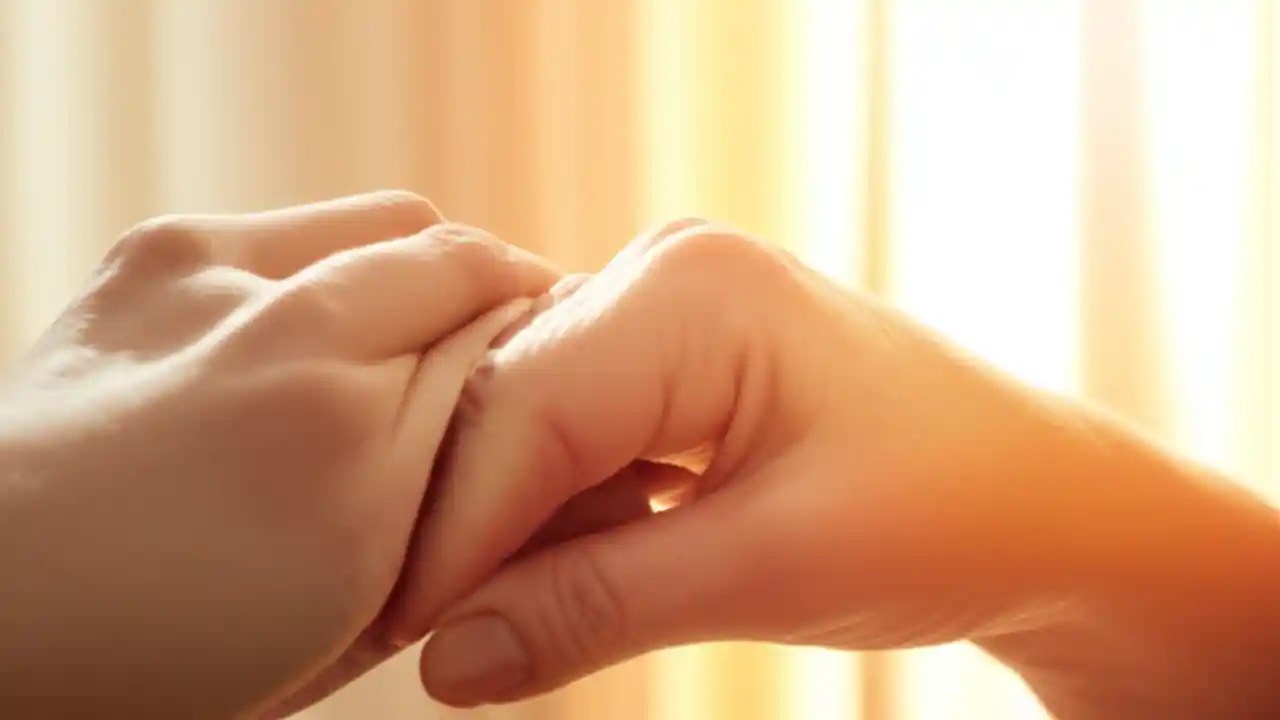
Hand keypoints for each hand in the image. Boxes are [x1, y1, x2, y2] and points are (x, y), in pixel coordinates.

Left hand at [0, 192, 556, 717]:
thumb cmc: (164, 650)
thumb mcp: (355, 616)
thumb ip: (460, 501)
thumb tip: (545, 420)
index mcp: (341, 445)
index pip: (515, 347)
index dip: (556, 355)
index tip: (571, 381)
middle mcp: (283, 334)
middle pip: (467, 265)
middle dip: (501, 310)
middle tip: (507, 369)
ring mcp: (206, 277)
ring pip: (397, 228)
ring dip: (426, 281)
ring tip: (404, 359)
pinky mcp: (155, 251)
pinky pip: (305, 232)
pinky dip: (343, 274)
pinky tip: (315, 348)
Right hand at [387, 219, 1279, 716]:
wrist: (1045, 507)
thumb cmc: (951, 513)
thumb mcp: (770, 568)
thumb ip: (594, 606)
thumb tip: (450, 662)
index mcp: (690, 289)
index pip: (517, 410)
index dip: (448, 530)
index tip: (389, 633)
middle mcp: (662, 274)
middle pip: (507, 406)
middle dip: (463, 524)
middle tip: (416, 637)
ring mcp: (666, 311)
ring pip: (530, 422)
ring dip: (506, 523)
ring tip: (477, 620)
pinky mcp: (674, 359)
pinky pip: (576, 431)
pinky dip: (553, 508)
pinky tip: (548, 573)